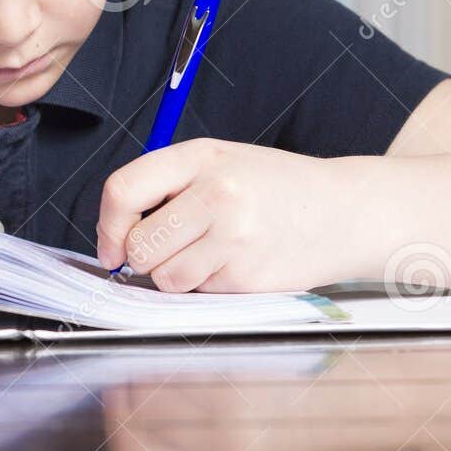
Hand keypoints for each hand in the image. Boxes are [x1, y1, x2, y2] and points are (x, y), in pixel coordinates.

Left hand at [94, 138, 364, 292]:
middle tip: (169, 249)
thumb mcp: (219, 162)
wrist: (343, 211)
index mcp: (200, 157)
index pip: (123, 190)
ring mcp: (234, 237)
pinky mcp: (248, 276)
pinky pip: (199, 294)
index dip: (107, 226)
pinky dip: (208, 286)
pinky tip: (236, 263)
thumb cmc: (274, 187)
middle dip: (143, 257)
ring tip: (211, 251)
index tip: (111, 246)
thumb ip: (167, 187)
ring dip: (176, 275)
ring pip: (165, 278)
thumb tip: (114, 237)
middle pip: (139, 246)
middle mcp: (217, 193)